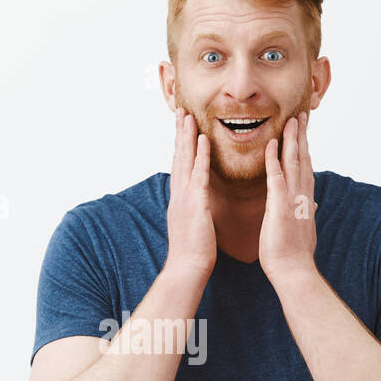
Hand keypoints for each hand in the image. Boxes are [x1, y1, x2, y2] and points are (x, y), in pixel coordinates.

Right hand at [164, 107, 215, 278]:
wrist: (187, 269)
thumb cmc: (193, 253)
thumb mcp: (193, 227)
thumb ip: (194, 212)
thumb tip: (199, 205)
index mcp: (179, 200)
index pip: (179, 167)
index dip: (180, 146)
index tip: (182, 128)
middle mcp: (178, 194)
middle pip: (178, 157)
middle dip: (179, 134)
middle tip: (180, 111)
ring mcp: (184, 197)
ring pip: (185, 160)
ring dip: (186, 136)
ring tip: (188, 115)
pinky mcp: (195, 203)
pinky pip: (198, 174)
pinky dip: (200, 155)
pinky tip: (203, 139)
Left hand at [259, 110, 317, 282]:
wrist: (294, 272)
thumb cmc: (292, 254)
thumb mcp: (301, 228)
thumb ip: (305, 213)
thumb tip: (314, 206)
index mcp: (303, 200)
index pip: (305, 168)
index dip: (305, 148)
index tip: (304, 131)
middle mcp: (302, 196)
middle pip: (303, 159)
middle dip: (303, 136)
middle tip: (302, 114)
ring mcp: (293, 200)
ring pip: (294, 163)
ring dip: (292, 140)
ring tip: (292, 119)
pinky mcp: (281, 206)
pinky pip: (276, 178)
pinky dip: (274, 160)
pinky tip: (271, 144)